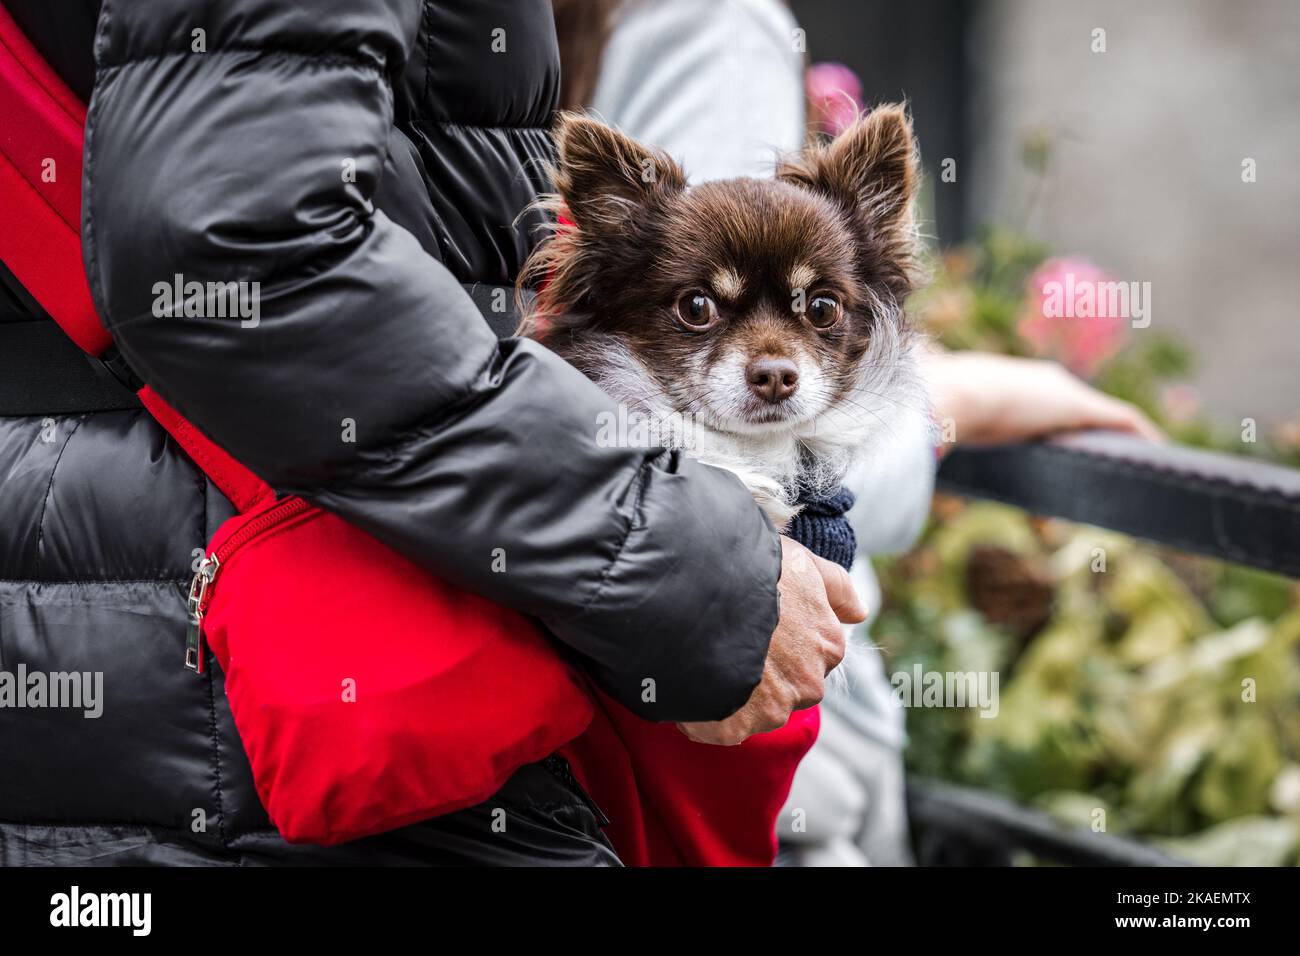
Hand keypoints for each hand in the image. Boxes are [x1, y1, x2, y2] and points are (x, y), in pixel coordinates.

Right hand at [677, 537, 864, 745]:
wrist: (700, 593)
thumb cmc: (753, 569)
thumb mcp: (802, 562)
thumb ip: (836, 586)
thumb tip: (859, 613)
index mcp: (828, 644)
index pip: (810, 654)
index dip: (779, 641)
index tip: (754, 625)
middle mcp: (809, 683)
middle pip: (786, 687)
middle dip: (763, 674)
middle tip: (727, 641)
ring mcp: (772, 709)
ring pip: (753, 709)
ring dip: (734, 694)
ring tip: (704, 659)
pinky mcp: (734, 727)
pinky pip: (718, 726)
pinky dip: (705, 712)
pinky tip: (693, 680)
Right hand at [923, 351, 1163, 446]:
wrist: (953, 395)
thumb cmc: (938, 407)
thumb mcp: (934, 418)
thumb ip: (928, 425)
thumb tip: (904, 444)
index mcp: (1013, 381)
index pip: (1043, 399)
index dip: (1052, 417)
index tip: (1058, 434)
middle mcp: (1046, 381)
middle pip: (1078, 407)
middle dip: (1090, 427)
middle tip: (1101, 453)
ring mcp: (1066, 394)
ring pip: (1104, 415)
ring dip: (1121, 433)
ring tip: (1135, 454)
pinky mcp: (1084, 408)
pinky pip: (1124, 421)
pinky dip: (1142, 434)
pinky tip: (1159, 450)